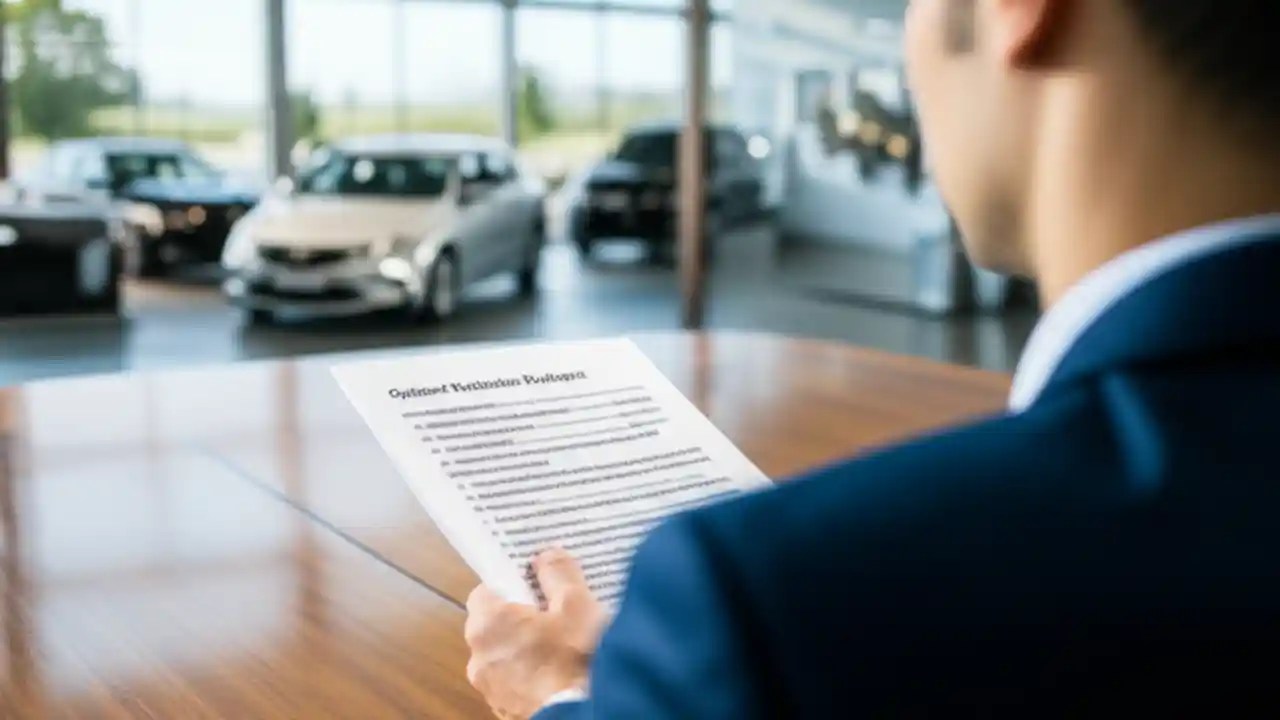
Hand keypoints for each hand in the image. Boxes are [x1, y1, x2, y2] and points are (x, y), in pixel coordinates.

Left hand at [465, 548, 607, 719]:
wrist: (585, 717)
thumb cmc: (577, 660)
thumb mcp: (576, 604)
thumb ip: (558, 573)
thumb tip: (546, 556)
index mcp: (487, 623)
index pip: (487, 590)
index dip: (513, 584)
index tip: (537, 584)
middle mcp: (479, 656)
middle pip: (496, 623)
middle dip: (522, 617)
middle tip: (556, 613)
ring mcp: (490, 687)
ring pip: (506, 654)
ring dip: (526, 648)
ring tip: (564, 646)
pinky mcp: (504, 709)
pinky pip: (515, 680)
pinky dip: (532, 674)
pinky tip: (560, 673)